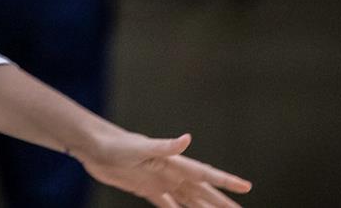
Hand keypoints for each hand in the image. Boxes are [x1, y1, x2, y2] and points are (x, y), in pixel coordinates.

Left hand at [75, 129, 249, 207]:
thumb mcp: (140, 146)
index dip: (226, 181)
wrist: (93, 146)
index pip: (205, 173)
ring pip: (189, 200)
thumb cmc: (115, 144)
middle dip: (222, 202)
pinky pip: (168, 206)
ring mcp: (160, 182)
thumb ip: (165, 146)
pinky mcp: (147, 189)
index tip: (247, 187)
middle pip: (203, 191)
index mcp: (174, 163)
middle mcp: (171, 173)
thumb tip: (188, 138)